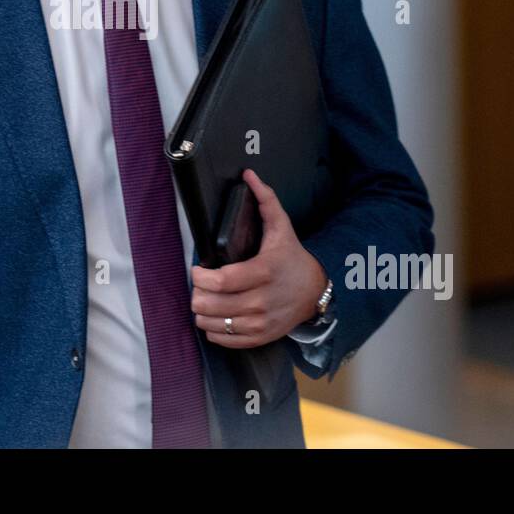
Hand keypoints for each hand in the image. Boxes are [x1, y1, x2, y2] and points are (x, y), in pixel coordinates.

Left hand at [190, 168, 329, 348]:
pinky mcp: (259, 337)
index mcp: (263, 271)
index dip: (200, 276)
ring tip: (205, 298)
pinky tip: (215, 315)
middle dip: (197, 293)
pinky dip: (212, 329)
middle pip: (211, 305)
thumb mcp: (281, 226)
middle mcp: (261, 300)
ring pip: (212, 324)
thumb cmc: (291, 257)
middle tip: (200, 284)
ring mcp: (260, 322)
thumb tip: (249, 174)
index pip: (221, 281)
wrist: (316, 290)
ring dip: (202, 311)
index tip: (198, 269)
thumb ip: (265, 200)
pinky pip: (223, 339)